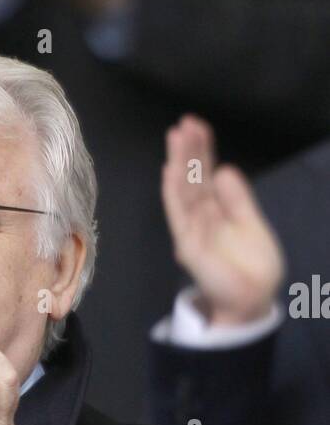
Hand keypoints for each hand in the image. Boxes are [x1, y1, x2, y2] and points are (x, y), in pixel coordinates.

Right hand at [161, 116, 284, 325]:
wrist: (253, 301)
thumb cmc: (252, 267)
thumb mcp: (251, 223)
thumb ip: (238, 199)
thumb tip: (224, 169)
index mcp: (215, 212)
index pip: (205, 176)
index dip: (202, 151)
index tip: (198, 126)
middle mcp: (199, 219)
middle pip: (191, 180)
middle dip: (187, 151)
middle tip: (184, 123)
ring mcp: (192, 232)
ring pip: (182, 192)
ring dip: (178, 164)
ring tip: (175, 138)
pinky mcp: (189, 248)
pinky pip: (179, 218)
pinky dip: (174, 195)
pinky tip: (171, 174)